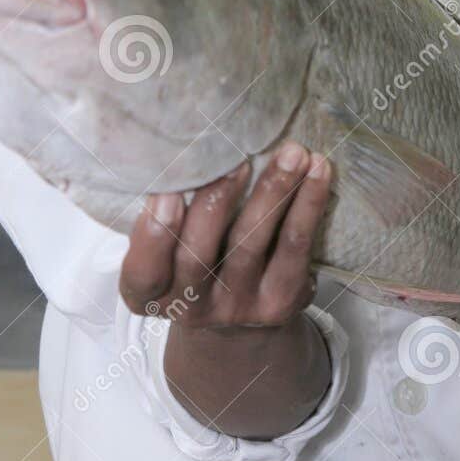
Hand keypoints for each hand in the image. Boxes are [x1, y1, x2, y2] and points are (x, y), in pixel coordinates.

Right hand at [119, 140, 331, 326]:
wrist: (237, 316)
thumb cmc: (192, 259)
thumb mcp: (163, 248)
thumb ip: (160, 211)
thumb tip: (175, 144)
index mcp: (146, 295)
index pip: (142, 275)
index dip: (153, 237)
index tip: (164, 193)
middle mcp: (189, 306)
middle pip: (198, 256)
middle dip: (216, 203)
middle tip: (236, 158)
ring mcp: (236, 307)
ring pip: (251, 244)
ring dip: (272, 191)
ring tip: (290, 152)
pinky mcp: (280, 301)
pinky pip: (294, 247)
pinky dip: (307, 204)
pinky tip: (317, 170)